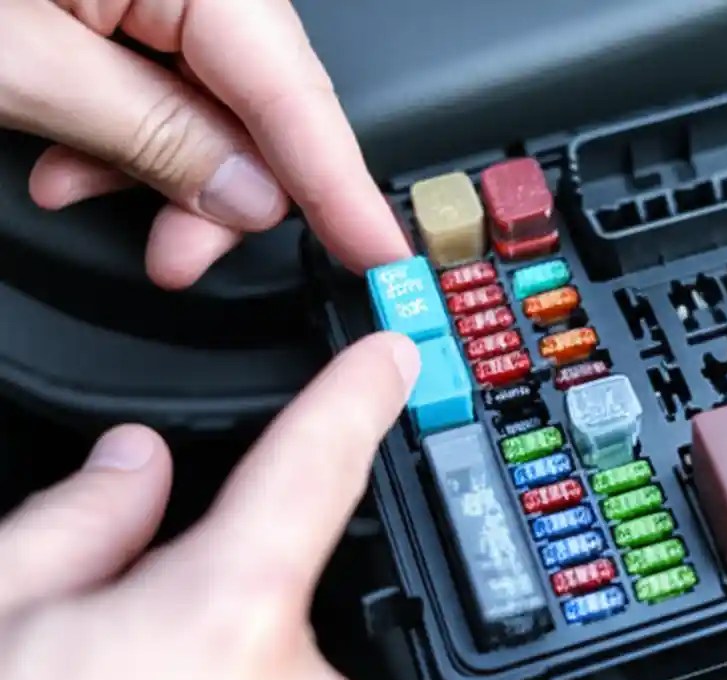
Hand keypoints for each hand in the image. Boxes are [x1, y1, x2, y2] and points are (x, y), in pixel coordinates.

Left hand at [0, 0, 410, 288]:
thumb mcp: (19, 63)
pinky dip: (119, 134)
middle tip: (180, 257)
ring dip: (156, 169)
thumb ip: (147, 131)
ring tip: (80, 197)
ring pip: (204, 99)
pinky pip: (153, 77)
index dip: (340, 184)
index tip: (379, 250)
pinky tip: (71, 162)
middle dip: (222, 189)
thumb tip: (249, 196)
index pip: (292, 88)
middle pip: (257, 98)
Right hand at [0, 332, 420, 679]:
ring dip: (214, 661)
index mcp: (226, 621)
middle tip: (115, 646)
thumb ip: (74, 524)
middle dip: (211, 589)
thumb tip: (133, 467)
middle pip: (273, 583)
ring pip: (271, 659)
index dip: (353, 398)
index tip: (392, 357)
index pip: (314, 465)